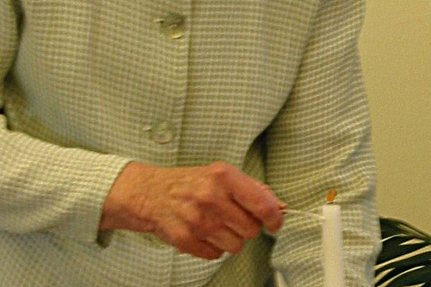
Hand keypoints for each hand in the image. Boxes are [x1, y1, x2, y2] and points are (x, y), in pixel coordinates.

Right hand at [101, 161, 285, 259]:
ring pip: (236, 246)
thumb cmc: (191, 183)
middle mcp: (211, 198)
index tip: (275, 222)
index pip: (263, 205)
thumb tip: (280, 207)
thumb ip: (254, 189)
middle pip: (251, 230)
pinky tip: (203, 232)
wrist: (151, 193)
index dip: (275, 218)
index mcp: (224, 177)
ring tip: (217, 224)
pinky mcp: (186, 240)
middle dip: (247, 227)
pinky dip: (213, 247)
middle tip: (234, 217)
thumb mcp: (222, 174)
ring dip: (231, 238)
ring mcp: (197, 221)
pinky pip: (216, 255)